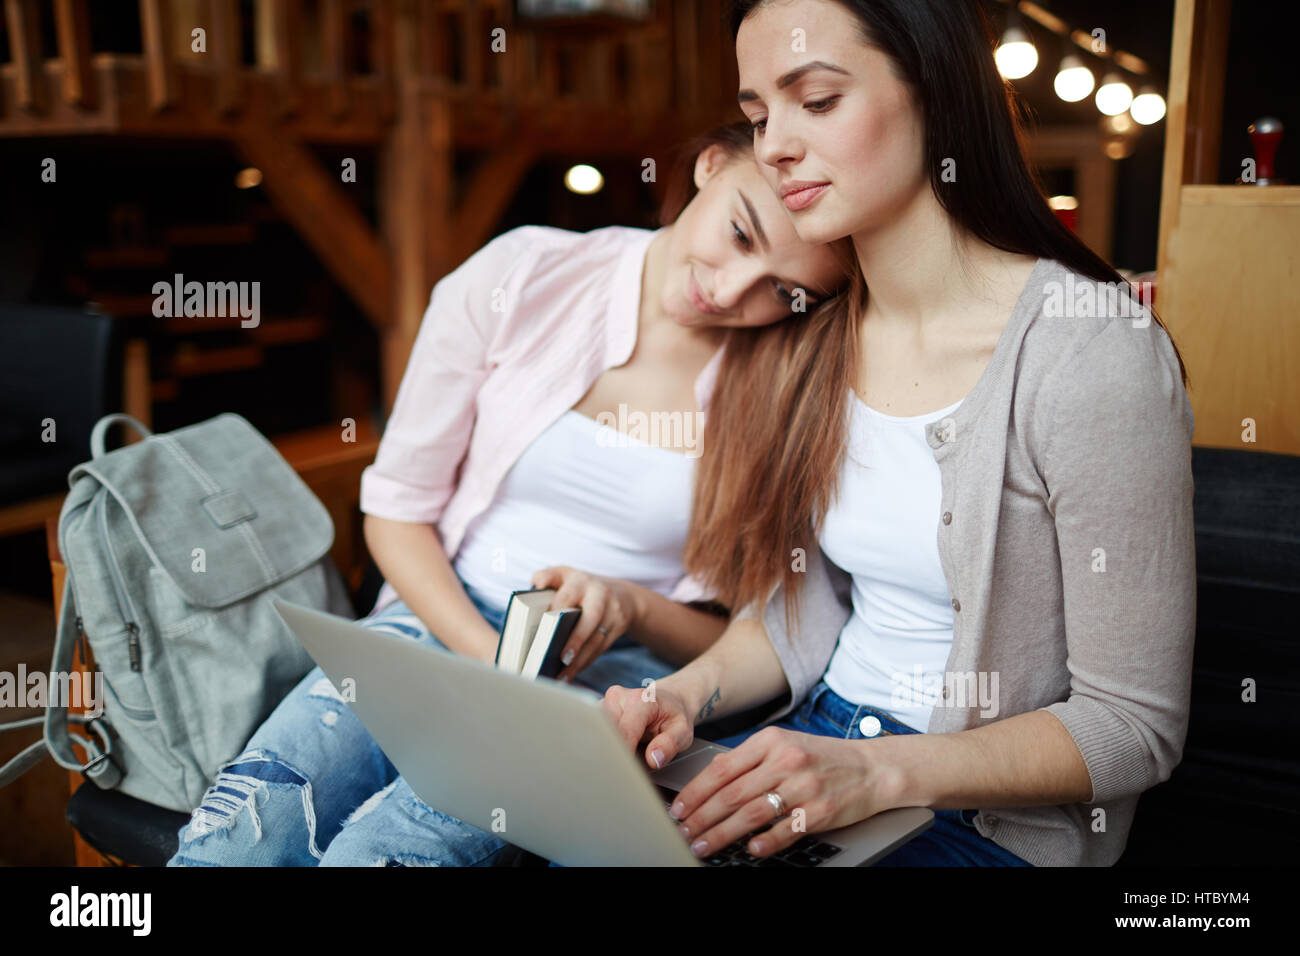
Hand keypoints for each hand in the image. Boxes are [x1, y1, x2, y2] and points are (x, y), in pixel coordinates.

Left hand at [530, 566, 641, 681]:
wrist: (622, 596)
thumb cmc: (582, 587)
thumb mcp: (565, 574)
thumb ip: (546, 577)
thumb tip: (534, 590)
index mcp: (581, 581)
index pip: (568, 596)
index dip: (556, 611)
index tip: (545, 628)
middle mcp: (600, 595)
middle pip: (590, 618)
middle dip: (576, 640)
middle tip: (562, 659)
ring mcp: (613, 612)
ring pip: (597, 639)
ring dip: (580, 659)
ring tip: (563, 675)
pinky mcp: (619, 628)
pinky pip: (601, 648)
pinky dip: (586, 661)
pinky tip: (572, 672)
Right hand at [601, 683, 694, 770]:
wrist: (668, 700)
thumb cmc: (673, 716)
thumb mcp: (683, 731)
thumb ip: (670, 744)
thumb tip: (653, 759)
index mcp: (640, 700)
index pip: (625, 732)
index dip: (624, 756)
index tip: (625, 776)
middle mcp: (618, 697)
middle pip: (606, 733)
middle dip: (612, 754)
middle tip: (620, 775)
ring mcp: (605, 702)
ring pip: (597, 733)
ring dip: (606, 750)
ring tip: (620, 761)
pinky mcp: (597, 710)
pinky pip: (594, 731)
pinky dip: (602, 745)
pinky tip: (612, 754)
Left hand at [668, 726, 897, 859]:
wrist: (872, 768)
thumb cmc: (822, 758)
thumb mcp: (785, 745)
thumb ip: (750, 760)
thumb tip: (711, 780)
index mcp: (771, 742)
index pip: (723, 769)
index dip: (696, 791)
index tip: (678, 808)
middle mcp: (785, 762)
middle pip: (732, 794)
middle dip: (701, 816)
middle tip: (682, 831)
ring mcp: (803, 787)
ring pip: (751, 814)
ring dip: (721, 833)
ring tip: (702, 845)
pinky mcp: (819, 812)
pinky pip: (784, 831)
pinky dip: (763, 842)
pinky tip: (748, 850)